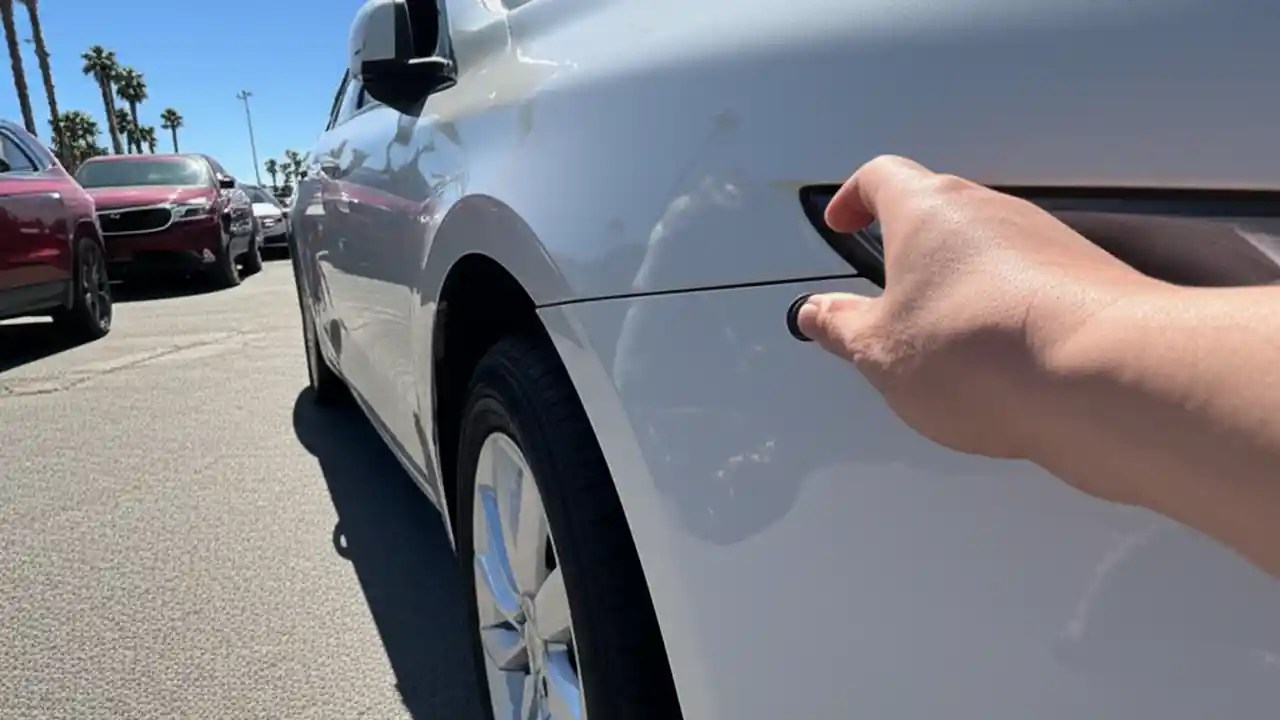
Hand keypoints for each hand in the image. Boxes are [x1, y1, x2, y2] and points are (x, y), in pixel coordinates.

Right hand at [797, 155, 1156, 463]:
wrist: (1102, 375)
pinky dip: (1001, 313)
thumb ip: (840, 327)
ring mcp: (1043, 241)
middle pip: (937, 211)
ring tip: (939, 341)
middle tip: (884, 290)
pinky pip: (1027, 286)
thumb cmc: (983, 350)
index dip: (854, 197)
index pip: (880, 176)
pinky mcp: (1084, 279)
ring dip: (956, 285)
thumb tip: (817, 314)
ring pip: (984, 251)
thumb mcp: (879, 351)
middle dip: (906, 249)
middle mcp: (989, 210)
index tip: (842, 220)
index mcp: (927, 210)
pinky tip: (995, 364)